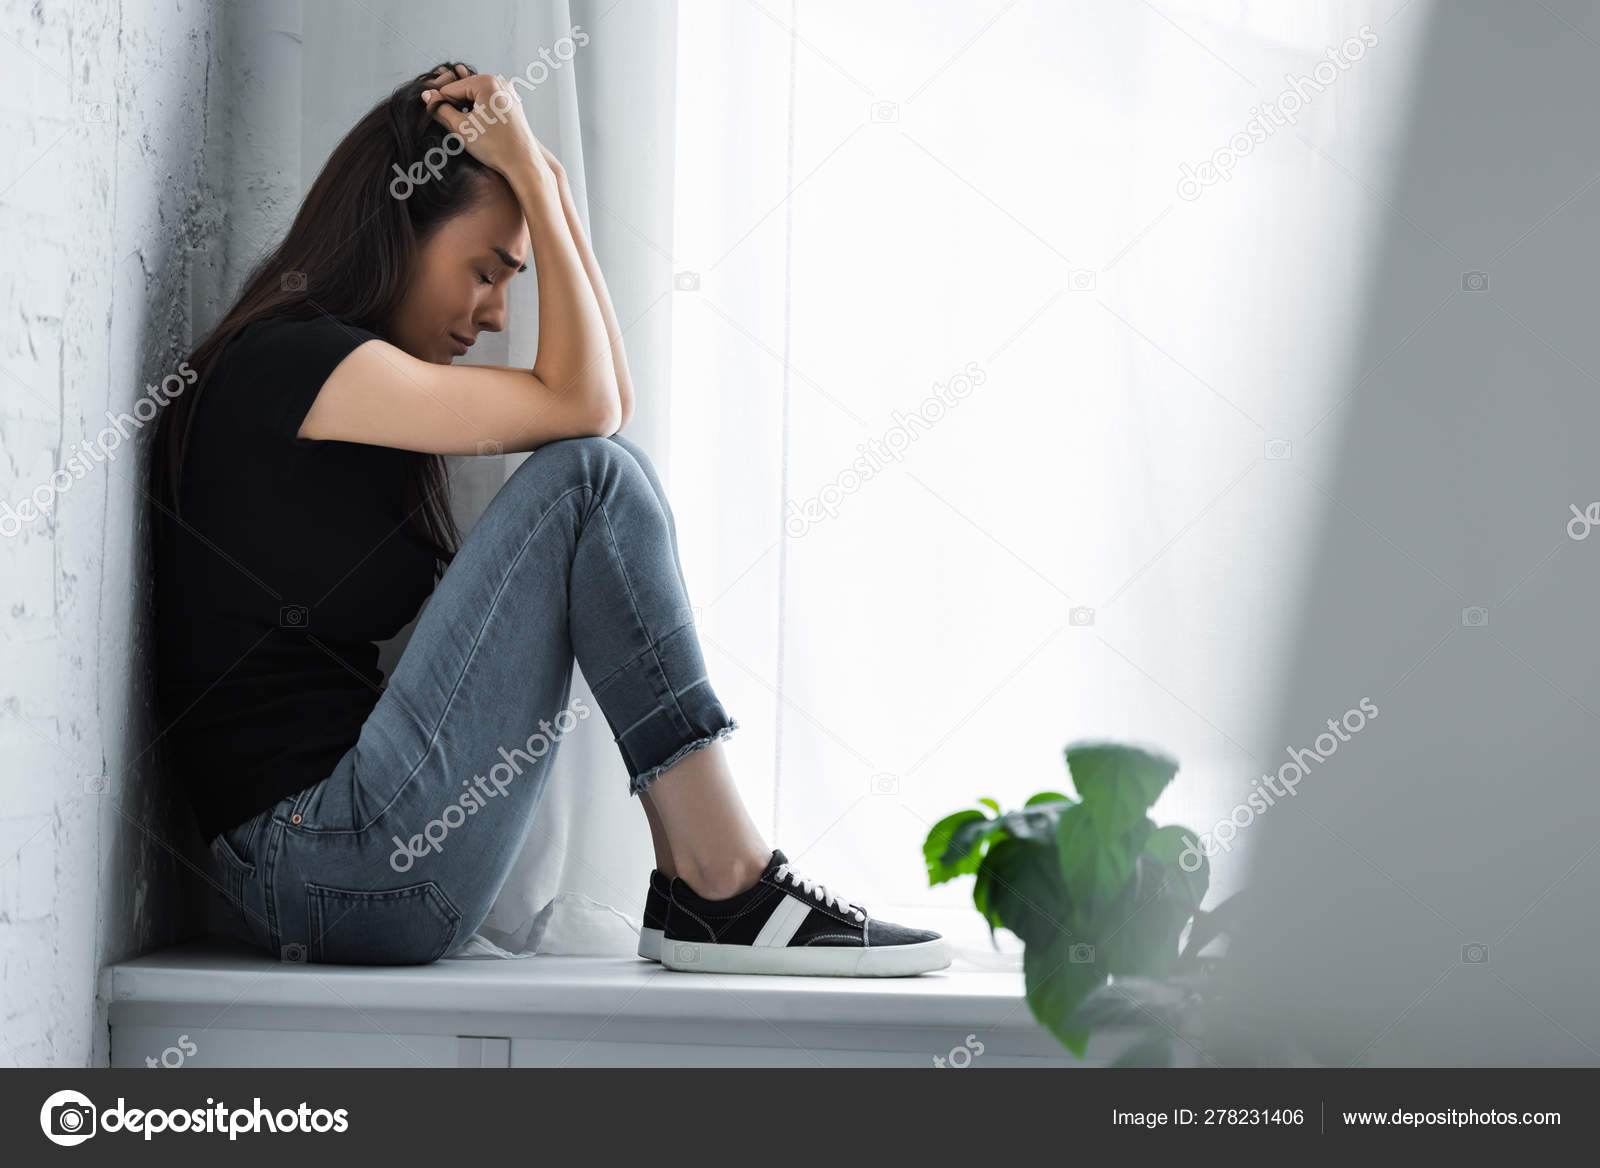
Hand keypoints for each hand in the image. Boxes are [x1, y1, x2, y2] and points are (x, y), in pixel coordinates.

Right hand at [421, 66, 550, 186]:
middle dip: (455, 106)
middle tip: (453, 127)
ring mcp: (508, 92)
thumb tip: (427, 96)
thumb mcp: (461, 128)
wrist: (523, 163)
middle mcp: (500, 82)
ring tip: (468, 130)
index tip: (434, 118)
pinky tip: (480, 128)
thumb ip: (441, 110)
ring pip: (475, 96)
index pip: (451, 88)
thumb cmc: (495, 147)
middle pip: (464, 90)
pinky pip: (488, 102)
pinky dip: (479, 112)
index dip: (440, 104)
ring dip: (467, 110)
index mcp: (487, 82)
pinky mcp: (512, 103)